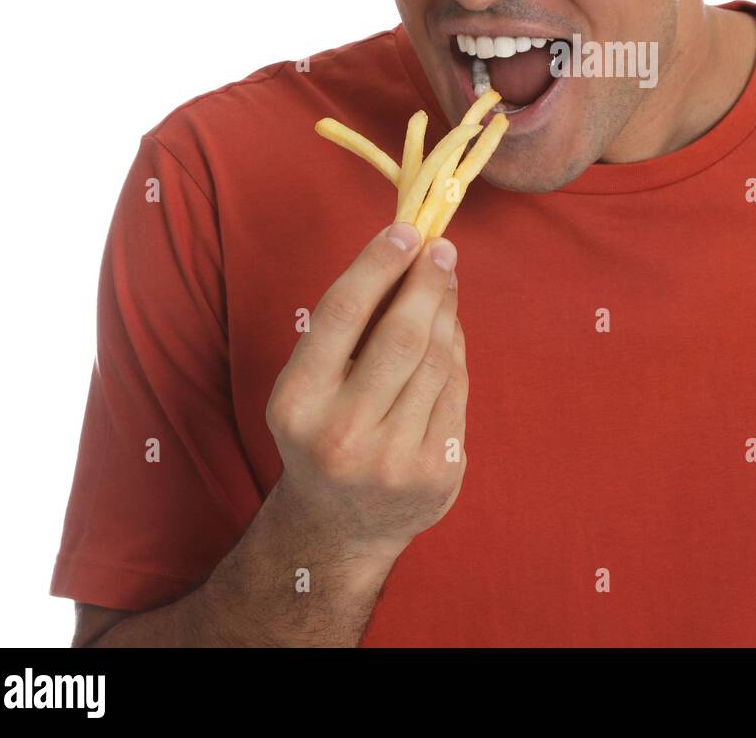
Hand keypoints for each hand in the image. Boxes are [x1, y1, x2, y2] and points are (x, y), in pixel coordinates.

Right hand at [264, 223, 467, 568]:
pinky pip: (457, 391)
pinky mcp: (437, 474)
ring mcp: (394, 460)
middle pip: (401, 336)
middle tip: (443, 247)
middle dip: (427, 282)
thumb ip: (349, 324)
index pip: (341, 314)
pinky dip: (455, 354)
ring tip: (444, 284)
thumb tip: (406, 249)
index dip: (378, 264)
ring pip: (438, 360)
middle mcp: (342, 435)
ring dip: (446, 313)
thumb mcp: (311, 382)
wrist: (339, 526)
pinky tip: (448, 335)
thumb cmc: (324, 428)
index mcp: (298, 403)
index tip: (407, 229)